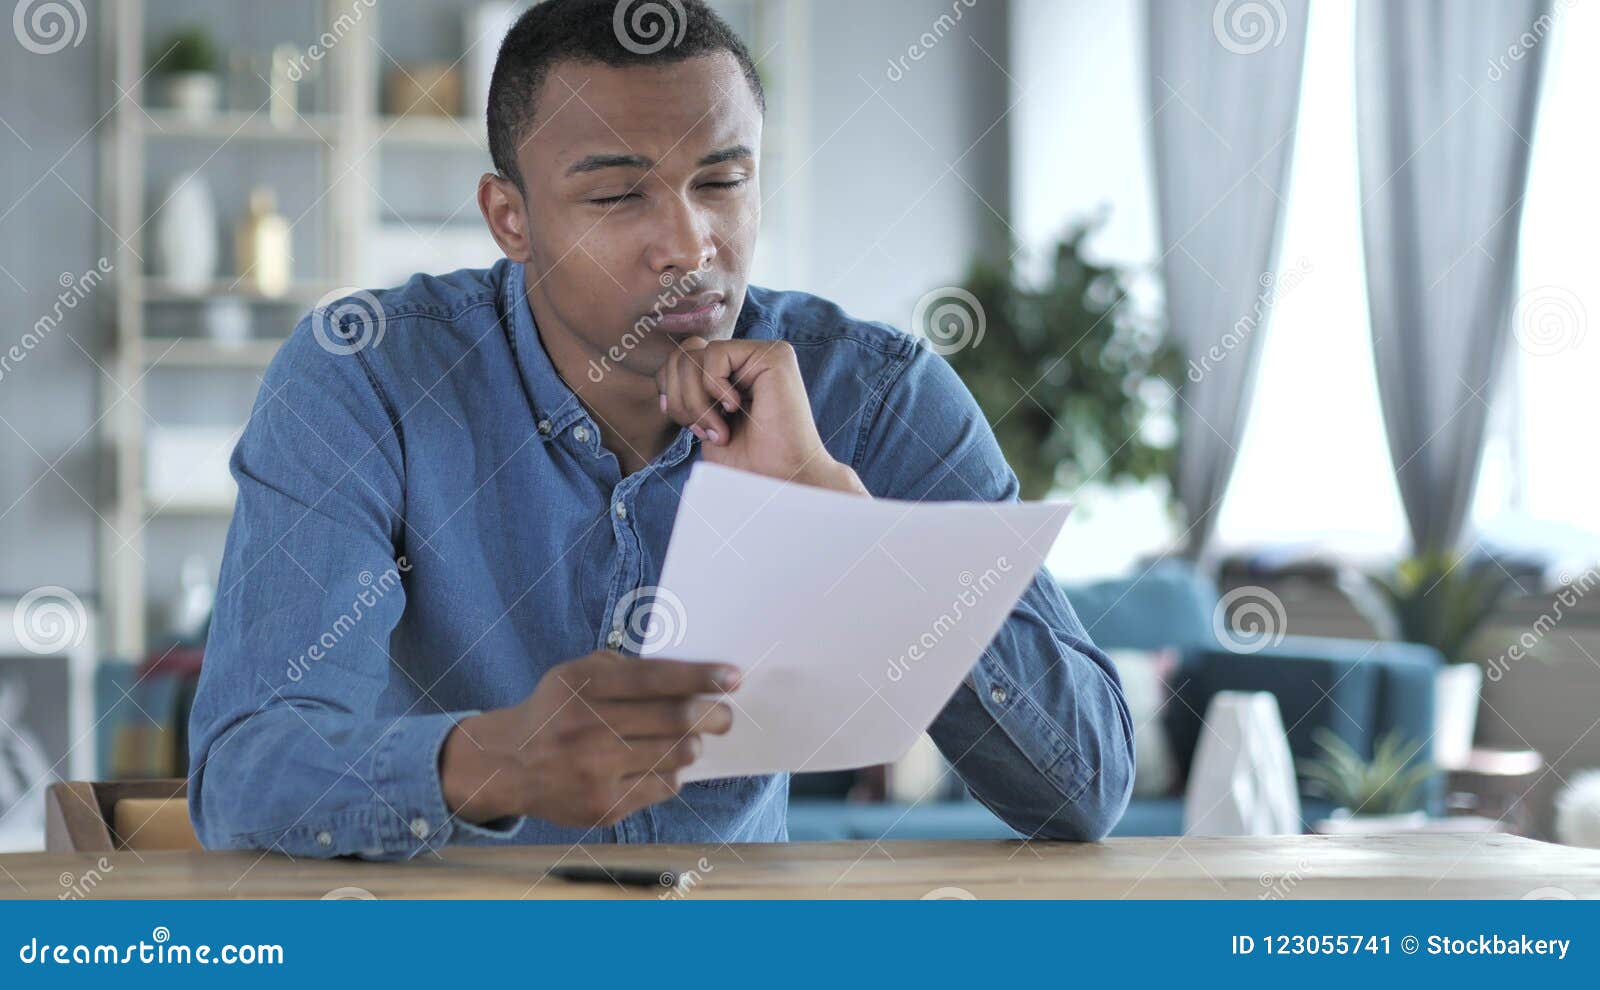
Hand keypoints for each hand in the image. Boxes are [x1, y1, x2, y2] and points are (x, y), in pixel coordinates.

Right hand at [439, 650, 739, 827]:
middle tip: (726, 716)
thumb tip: (694, 677)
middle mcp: (587, 728)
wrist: (510, 765)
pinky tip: (659, 764)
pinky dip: (672, 773)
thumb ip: (626, 670)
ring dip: (693, 745)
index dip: (701, 677)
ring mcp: (595, 772)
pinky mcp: (604, 807)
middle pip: (676, 720)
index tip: (734, 677)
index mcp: (582, 685)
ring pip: (678, 756)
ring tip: (688, 740)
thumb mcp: (576, 673)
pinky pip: (664, 787)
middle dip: (714, 716)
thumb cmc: (557, 710)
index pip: (656, 678)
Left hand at [656, 337, 867, 493]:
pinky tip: (735, 408)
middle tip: (705, 432)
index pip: (678, 361)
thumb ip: (687, 391)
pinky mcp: (774, 354)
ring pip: (694, 354)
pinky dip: (713, 387)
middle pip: (682, 356)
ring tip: (720, 429)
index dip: (672, 394)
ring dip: (697, 400)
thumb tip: (663, 372)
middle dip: (681, 399)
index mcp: (732, 373)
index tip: (691, 427)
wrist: (776, 480)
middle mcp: (747, 358)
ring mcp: (762, 353)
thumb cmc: (745, 462)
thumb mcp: (702, 422)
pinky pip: (715, 353)